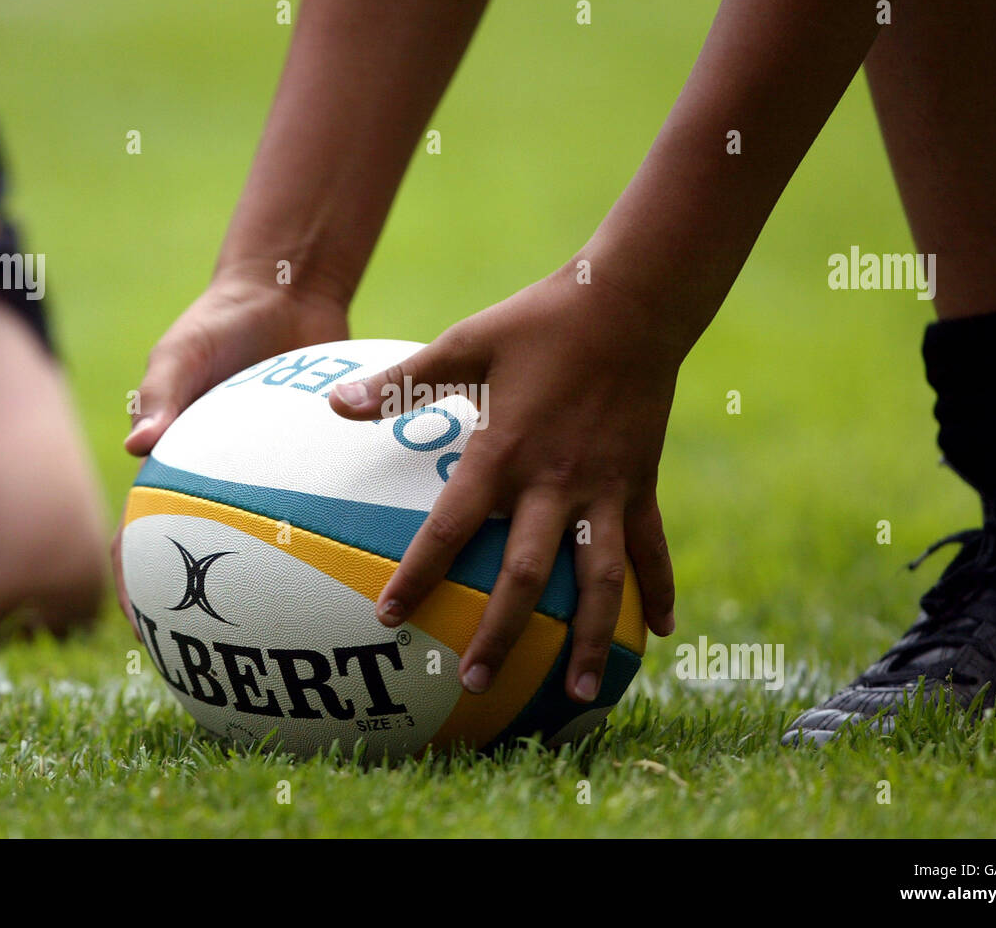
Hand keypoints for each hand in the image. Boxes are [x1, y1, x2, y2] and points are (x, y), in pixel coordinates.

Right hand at [115, 277, 349, 632]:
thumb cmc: (221, 320)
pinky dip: (333, 539)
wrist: (285, 292)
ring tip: (301, 633)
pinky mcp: (314, 467)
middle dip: (204, 612)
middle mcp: (220, 483)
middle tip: (222, 654)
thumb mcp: (183, 352)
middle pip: (205, 562)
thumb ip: (163, 396)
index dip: (134, 588)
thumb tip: (136, 446)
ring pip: (269, 550)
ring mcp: (269, 480)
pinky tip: (361, 570)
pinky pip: (323, 511)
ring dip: (277, 591)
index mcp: (174, 467)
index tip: (142, 630)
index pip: (139, 540)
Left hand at [328, 268, 678, 703]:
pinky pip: (651, 547)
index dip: (418, 576)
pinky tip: (661, 633)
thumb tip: (334, 403)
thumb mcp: (465, 343)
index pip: (451, 529)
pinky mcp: (640, 484)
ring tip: (582, 694)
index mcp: (503, 454)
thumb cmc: (540, 321)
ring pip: (599, 581)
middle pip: (526, 577)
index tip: (388, 619)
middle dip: (499, 633)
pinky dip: (658, 588)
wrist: (629, 302)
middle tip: (472, 680)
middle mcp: (554, 484)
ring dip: (592, 639)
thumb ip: (403, 382)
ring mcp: (604, 489)